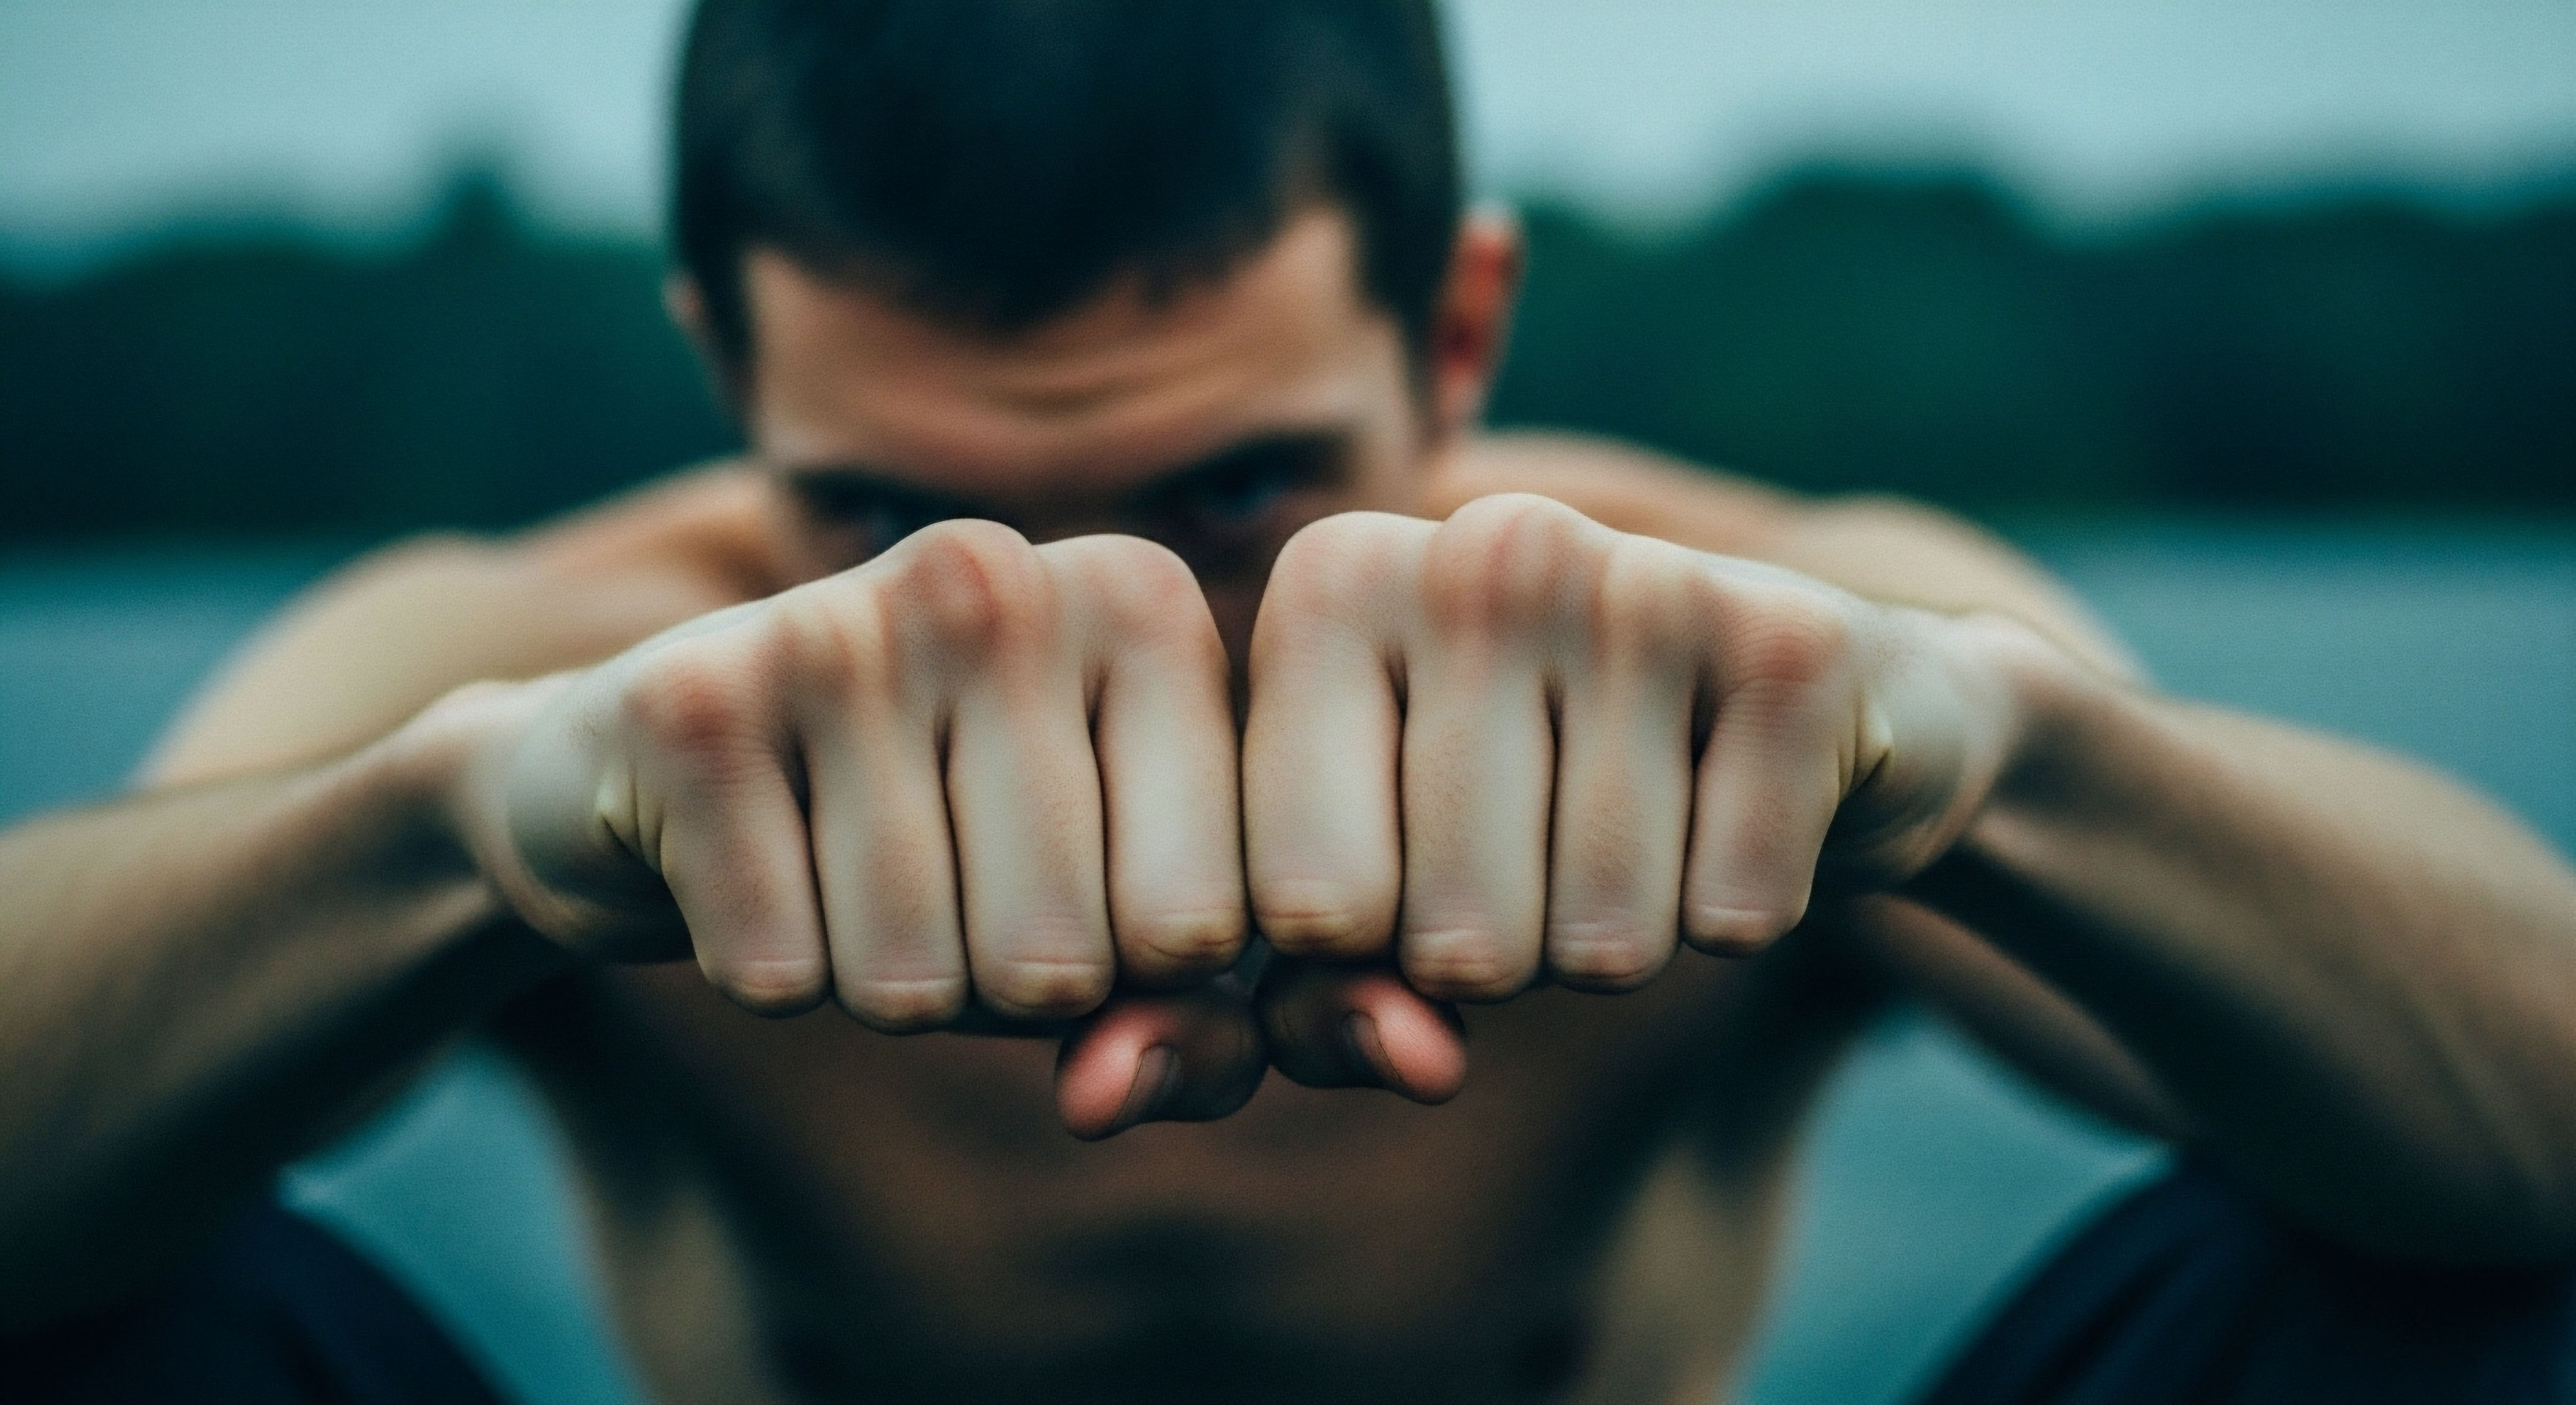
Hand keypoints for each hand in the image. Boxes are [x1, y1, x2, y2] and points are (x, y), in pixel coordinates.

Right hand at [444, 520, 1265, 1132]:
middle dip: (1000, 989)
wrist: (680, 770)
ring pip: (913, 977)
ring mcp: (836, 625)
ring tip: (849, 873)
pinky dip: (768, 967)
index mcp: (1143, 604)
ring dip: (881, 981)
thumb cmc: (960, 850)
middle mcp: (998, 577)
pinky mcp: (691, 704)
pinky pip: (779, 970)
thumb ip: (1199, 1032)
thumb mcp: (1114, 926)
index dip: (1134, 979)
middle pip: (1060, 961)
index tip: (1080, 890)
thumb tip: (1107, 1096)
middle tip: (944, 887)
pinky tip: (757, 866)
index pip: (1205, 926)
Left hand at [1243, 493, 2017, 1020]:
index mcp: (1333, 586)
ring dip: (1619, 936)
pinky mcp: (1796, 648)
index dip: (1365, 956)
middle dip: (1504, 956)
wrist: (1777, 703)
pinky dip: (1737, 911)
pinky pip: (1734, 917)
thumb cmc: (1518, 808)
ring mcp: (1644, 582)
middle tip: (1545, 847)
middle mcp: (1481, 549)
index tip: (1409, 865)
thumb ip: (1314, 1006)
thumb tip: (1419, 1066)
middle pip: (1456, 943)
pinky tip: (1732, 809)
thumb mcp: (1376, 896)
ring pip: (1600, 941)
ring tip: (1638, 825)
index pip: (1303, 907)